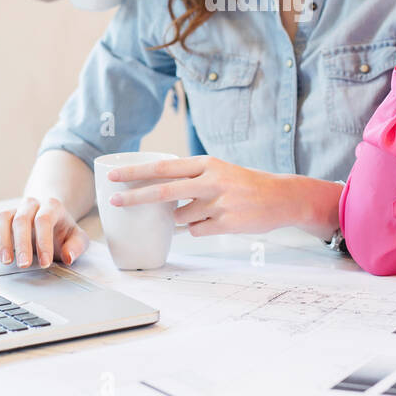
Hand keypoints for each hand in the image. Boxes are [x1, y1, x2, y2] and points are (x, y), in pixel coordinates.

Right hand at [0, 196, 87, 267]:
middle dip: (22, 244)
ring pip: (2, 218)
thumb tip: (69, 257)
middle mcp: (30, 205)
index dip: (44, 242)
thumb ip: (77, 246)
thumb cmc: (62, 229)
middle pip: (22, 220)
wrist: (50, 215)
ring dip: (2, 240)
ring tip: (6, 260)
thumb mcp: (77, 236)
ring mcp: (14, 210)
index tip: (45, 262)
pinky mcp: (1, 220)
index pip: (44, 220)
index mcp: (51, 206)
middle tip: (24, 264)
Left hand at [108, 156, 301, 236]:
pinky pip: (196, 232)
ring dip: (182, 219)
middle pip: (164, 191)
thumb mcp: (218, 171)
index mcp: (206, 164)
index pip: (164, 167)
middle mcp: (211, 181)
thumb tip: (157, 192)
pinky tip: (218, 221)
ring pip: (180, 217)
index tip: (114, 176)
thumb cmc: (244, 184)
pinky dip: (199, 229)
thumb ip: (190, 178)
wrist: (281, 197)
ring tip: (207, 211)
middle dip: (135, 197)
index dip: (137, 172)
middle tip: (115, 202)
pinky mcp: (226, 224)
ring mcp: (218, 204)